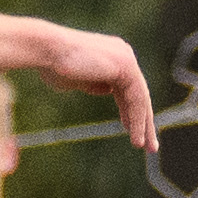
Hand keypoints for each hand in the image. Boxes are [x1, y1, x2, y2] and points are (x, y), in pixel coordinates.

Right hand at [39, 27, 156, 152]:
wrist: (47, 50)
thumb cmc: (52, 65)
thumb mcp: (76, 80)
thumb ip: (93, 84)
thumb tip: (107, 90)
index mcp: (112, 56)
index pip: (127, 88)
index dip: (129, 111)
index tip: (129, 129)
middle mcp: (123, 54)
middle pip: (138, 94)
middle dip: (144, 120)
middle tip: (149, 144)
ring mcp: (126, 58)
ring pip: (140, 98)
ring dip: (144, 125)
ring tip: (146, 147)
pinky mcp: (126, 66)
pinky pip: (137, 99)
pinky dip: (138, 120)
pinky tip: (137, 137)